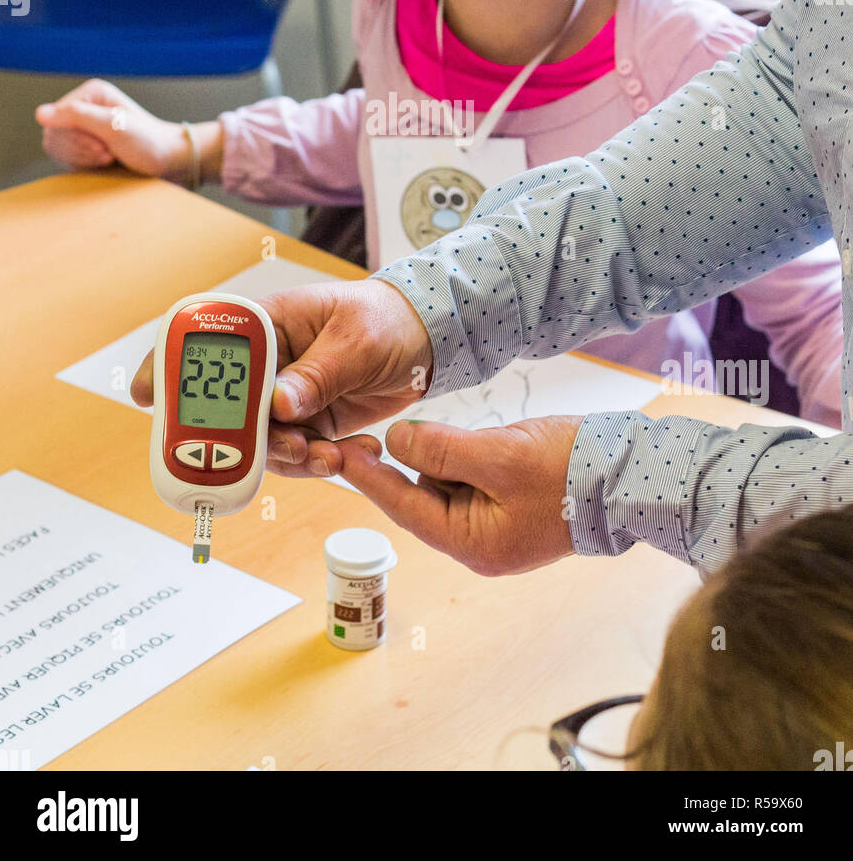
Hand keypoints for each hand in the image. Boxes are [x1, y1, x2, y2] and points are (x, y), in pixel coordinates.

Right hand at [35, 79, 189, 180]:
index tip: (103, 145)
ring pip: (58, 148)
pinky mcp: (85, 146)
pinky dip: (82, 165)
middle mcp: (84, 108)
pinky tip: (104, 164)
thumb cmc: (148, 142)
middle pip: (54, 134)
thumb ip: (76, 117)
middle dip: (80, 150)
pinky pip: (66, 159)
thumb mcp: (113, 127)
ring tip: (109, 158)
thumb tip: (39, 114)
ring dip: (82, 159)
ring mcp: (83, 128)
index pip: (56, 118)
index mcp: (90, 94)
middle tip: (108, 153)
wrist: (169, 162)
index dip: (76, 138)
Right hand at [130, 279, 434, 476]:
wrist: (427, 341)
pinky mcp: (307, 424)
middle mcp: (269, 363)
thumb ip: (318, 373)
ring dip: (292, 458)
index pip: (205, 340)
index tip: (150, 397)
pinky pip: (295, 455)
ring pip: (261, 441)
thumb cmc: (387, 319)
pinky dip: (317, 464)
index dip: (168, 366)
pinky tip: (348, 455)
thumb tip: (279, 405)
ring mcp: (285, 397)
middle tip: (287, 448)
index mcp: (269, 324)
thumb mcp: (356, 340)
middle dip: (245, 439)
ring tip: (331, 455)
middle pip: (226, 407)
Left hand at [336, 416, 581, 574]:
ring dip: (446, 454)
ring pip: (447, 483)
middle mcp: (479, 543)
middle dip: (414, 459)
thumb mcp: (497, 454)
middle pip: (423, 495)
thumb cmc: (568, 468)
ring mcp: (497, 526)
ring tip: (476, 435)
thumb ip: (440, 449)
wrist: (630, 475)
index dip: (369, 477)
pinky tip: (483, 438)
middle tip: (397, 425)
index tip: (339, 452)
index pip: (403, 506)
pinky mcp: (511, 506)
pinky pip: (472, 479)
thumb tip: (395, 442)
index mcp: (472, 544)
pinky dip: (466, 456)